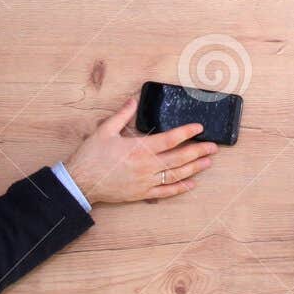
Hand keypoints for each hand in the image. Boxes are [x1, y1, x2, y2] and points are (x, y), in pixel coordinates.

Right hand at [65, 98, 216, 203]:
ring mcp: (145, 182)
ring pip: (175, 175)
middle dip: (198, 151)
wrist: (80, 183)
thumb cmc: (91, 156)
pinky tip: (191, 184)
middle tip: (213, 147)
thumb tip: (133, 100)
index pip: (170, 139)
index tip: (199, 128)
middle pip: (178, 158)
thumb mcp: (104, 131)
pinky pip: (164, 192)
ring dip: (194, 169)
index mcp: (138, 148)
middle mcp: (146, 166)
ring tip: (208, 163)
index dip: (186, 132)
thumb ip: (121, 115)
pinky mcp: (141, 194)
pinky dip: (179, 188)